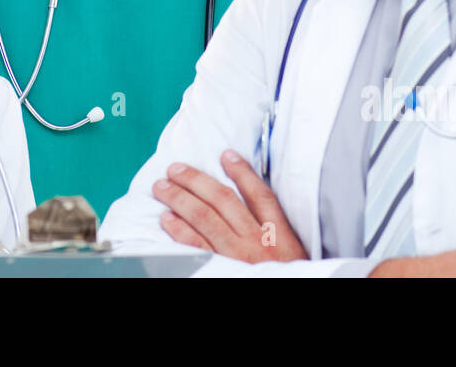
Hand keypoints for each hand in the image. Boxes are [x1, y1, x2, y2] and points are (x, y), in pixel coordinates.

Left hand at [153, 150, 307, 262]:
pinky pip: (195, 247)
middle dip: (196, 180)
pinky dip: (179, 230)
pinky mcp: (222, 271)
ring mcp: (236, 257)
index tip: (226, 155)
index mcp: (280, 236)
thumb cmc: (287, 274)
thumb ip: (276, 229)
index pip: (260, 195)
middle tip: (175, 168)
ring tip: (162, 187)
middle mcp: (257, 243)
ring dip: (180, 199)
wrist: (289, 300)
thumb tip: (249, 200)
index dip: (243, 172)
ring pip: (205, 218)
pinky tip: (166, 218)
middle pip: (223, 201)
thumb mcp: (293, 252)